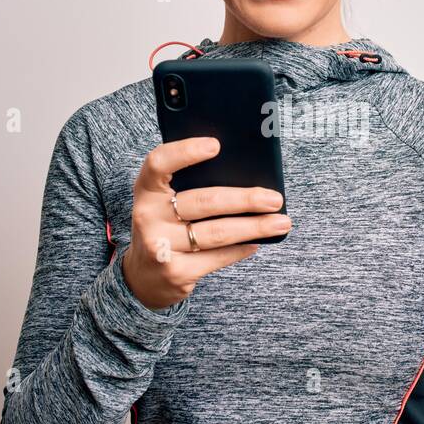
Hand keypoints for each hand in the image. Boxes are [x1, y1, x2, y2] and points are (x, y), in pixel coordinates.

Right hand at [122, 136, 290, 309]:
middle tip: (275, 199)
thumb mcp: (163, 204)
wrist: (142, 278)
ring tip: (280, 222)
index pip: (159, 163)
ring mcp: (161, 246)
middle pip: (204, 201)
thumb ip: (187, 187)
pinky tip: (256, 242)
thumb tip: (244, 174)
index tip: (216, 145)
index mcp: (146, 191)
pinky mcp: (176, 272)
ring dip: (255, 227)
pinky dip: (241, 249)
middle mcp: (148, 216)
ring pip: (218, 232)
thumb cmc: (164, 228)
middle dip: (246, 200)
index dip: (186, 151)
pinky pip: (218, 257)